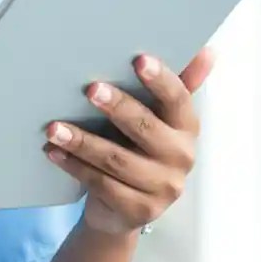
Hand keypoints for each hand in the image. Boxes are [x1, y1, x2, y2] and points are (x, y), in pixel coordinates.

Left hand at [43, 48, 215, 235]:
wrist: (122, 210)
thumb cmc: (139, 152)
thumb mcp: (158, 121)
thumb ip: (177, 87)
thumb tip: (206, 51)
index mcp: (186, 128)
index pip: (178, 100)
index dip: (161, 80)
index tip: (139, 60)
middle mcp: (181, 158)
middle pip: (146, 128)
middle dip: (117, 107)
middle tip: (90, 89)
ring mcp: (162, 188)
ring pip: (117, 160)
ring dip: (83, 142)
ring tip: (54, 128)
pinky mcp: (139, 211)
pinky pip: (102, 185)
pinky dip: (75, 167)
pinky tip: (54, 152)